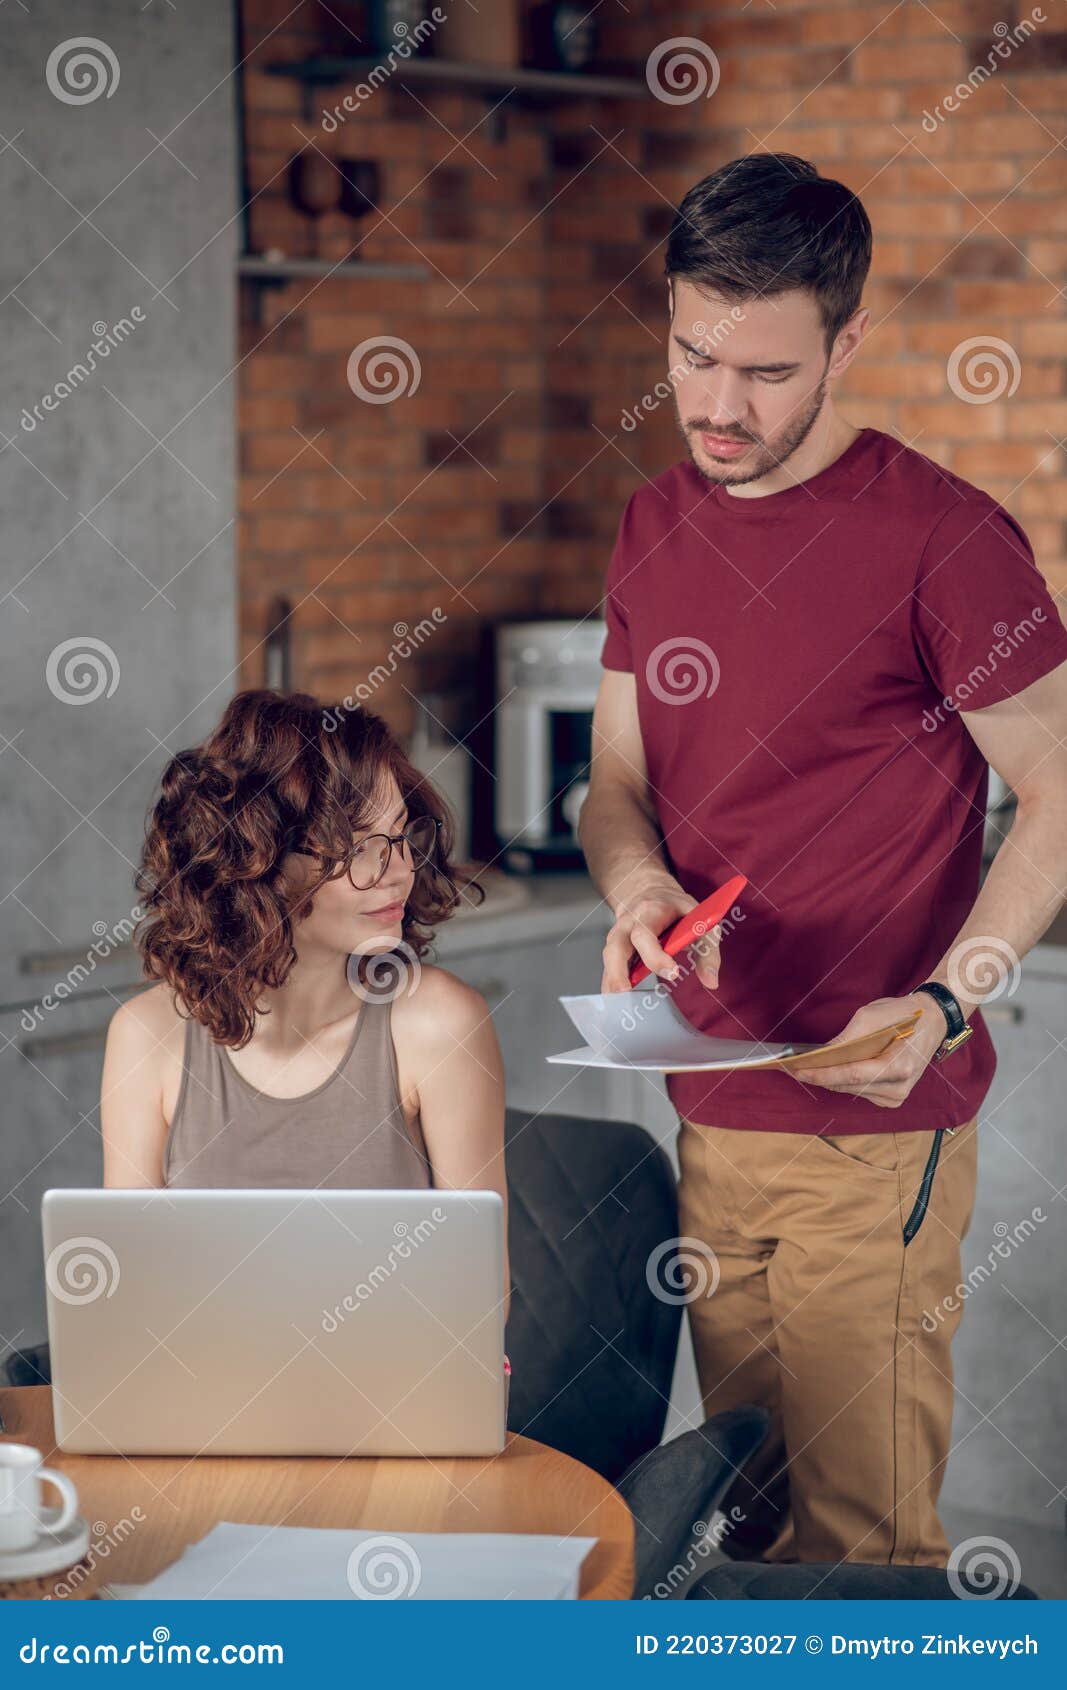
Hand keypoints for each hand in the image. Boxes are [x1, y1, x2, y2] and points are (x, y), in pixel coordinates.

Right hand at [601, 877, 720, 993]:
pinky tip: (614, 1001)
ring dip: (611, 980)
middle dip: (619, 969)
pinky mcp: (615, 946)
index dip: (655, 955)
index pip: (646, 935)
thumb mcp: (699, 919)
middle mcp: (629, 922)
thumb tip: (711, 982)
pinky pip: (609, 965)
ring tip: (616, 1004)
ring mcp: (618, 934)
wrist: (649, 891)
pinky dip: (609, 983)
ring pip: (609, 956)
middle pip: (616, 946)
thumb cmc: (677, 908)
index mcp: (650, 912)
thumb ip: (708, 950)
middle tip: (626, 991)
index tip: (673, 973)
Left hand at [787, 994, 946, 1108]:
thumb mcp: (871, 1016)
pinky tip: (831, 1073)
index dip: (822, 1074)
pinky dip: (845, 1083)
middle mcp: (900, 1087)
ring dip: (831, 1081)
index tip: (798, 1071)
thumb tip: (822, 1054)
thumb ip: (847, 1038)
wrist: (932, 1021)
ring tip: (806, 1070)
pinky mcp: (894, 1098)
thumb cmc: (902, 1015)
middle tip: (793, 1069)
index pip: (852, 1075)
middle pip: (850, 1086)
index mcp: (898, 1066)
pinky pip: (861, 1093)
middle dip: (821, 1077)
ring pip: (853, 1092)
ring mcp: (898, 1096)